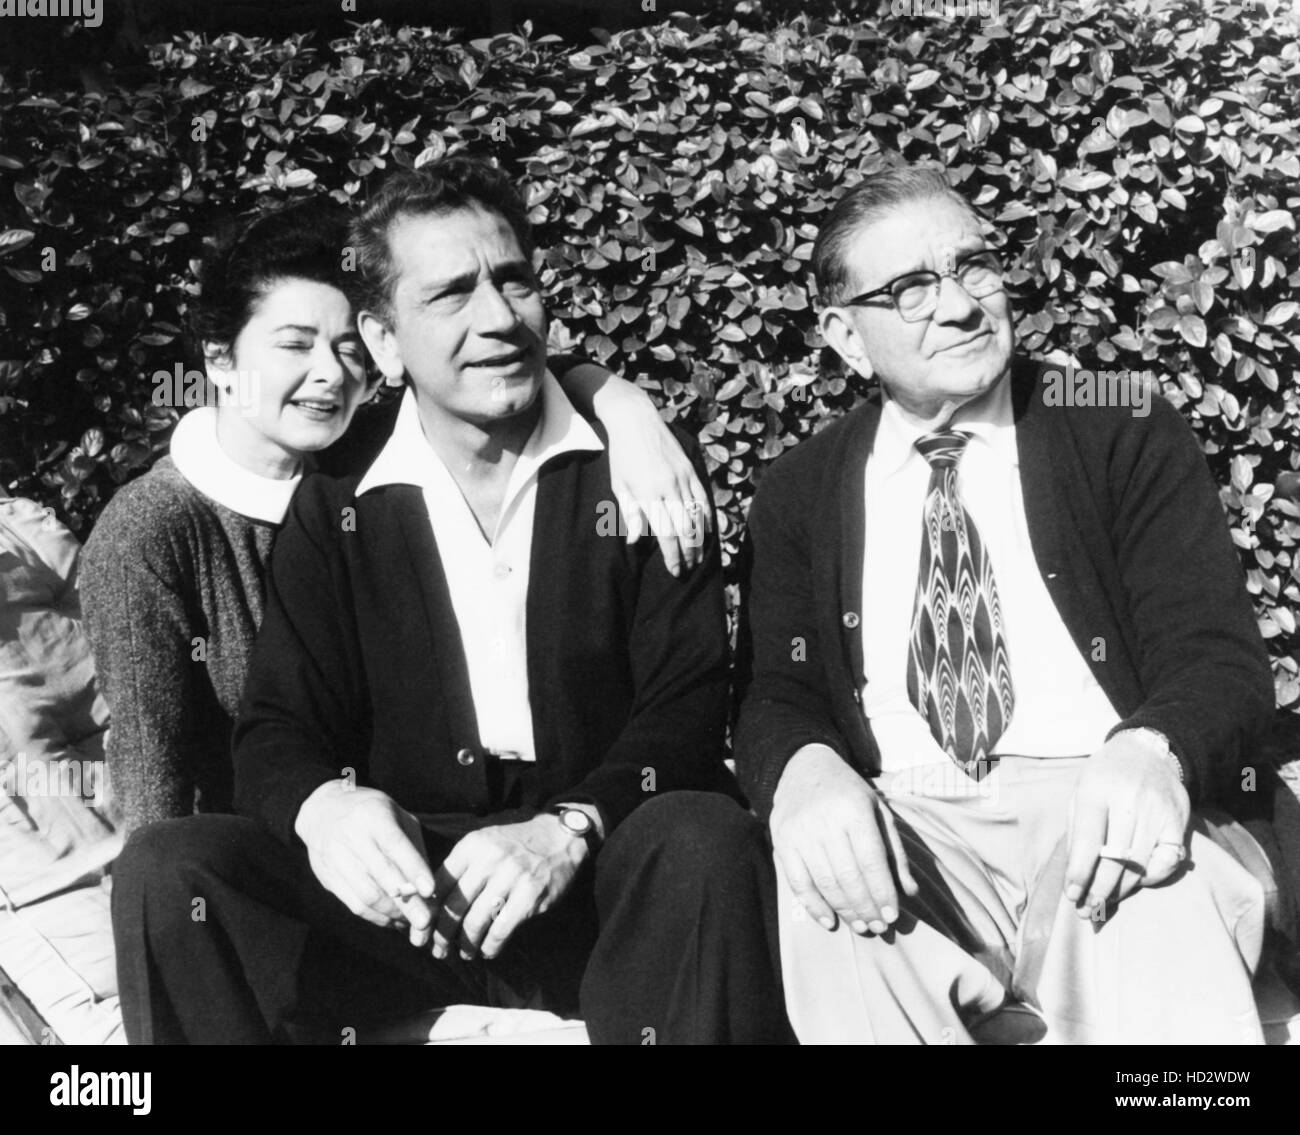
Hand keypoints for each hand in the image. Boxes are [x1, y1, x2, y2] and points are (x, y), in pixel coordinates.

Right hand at [294, 780, 436, 944]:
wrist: (323, 811)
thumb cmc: (374, 814)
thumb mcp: (398, 817)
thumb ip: (415, 847)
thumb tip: (430, 887)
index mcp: (373, 815)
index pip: (395, 845)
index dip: (413, 869)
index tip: (430, 891)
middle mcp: (351, 836)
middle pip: (381, 876)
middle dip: (406, 902)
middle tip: (426, 922)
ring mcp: (335, 859)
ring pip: (367, 895)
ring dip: (393, 913)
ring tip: (413, 922)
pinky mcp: (327, 878)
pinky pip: (355, 905)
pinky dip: (377, 917)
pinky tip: (394, 920)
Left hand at [430, 814, 587, 961]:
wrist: (560, 837)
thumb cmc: (515, 845)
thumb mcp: (484, 844)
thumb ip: (460, 868)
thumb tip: (431, 905)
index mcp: (472, 845)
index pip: (439, 884)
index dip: (427, 913)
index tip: (421, 932)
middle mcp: (489, 859)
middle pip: (454, 906)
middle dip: (442, 935)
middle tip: (438, 950)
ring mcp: (511, 876)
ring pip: (476, 921)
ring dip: (466, 944)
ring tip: (464, 954)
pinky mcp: (530, 895)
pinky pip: (502, 930)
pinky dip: (491, 946)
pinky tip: (487, 951)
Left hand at [587, 372, 712, 575]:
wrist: (636, 421)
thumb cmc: (622, 456)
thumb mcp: (619, 486)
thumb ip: (629, 514)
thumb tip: (635, 541)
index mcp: (648, 494)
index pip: (666, 534)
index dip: (672, 556)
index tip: (675, 570)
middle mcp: (669, 487)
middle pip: (686, 529)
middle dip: (689, 553)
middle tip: (688, 568)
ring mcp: (683, 477)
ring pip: (698, 516)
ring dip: (700, 539)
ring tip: (699, 556)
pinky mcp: (691, 469)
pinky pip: (704, 498)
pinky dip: (708, 516)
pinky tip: (708, 531)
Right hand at [771, 744, 917, 934]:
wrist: (803, 767)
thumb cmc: (848, 793)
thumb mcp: (878, 811)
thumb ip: (894, 851)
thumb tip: (910, 892)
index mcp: (853, 809)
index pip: (870, 859)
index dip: (882, 891)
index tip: (892, 916)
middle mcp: (824, 820)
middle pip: (848, 876)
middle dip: (866, 907)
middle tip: (879, 927)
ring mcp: (799, 831)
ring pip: (825, 882)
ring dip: (845, 911)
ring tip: (862, 927)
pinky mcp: (781, 841)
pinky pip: (798, 882)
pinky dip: (814, 906)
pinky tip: (830, 921)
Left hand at [1064, 731, 1190, 918]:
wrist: (1146, 753)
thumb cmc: (1104, 778)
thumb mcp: (1080, 794)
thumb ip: (1077, 833)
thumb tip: (1074, 876)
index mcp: (1096, 791)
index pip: (1088, 840)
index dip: (1080, 873)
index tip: (1072, 896)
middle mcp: (1129, 801)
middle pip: (1115, 859)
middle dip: (1099, 890)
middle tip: (1089, 911)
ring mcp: (1157, 811)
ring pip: (1140, 864)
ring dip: (1122, 890)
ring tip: (1106, 902)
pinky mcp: (1178, 821)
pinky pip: (1167, 861)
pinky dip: (1152, 878)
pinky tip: (1137, 883)